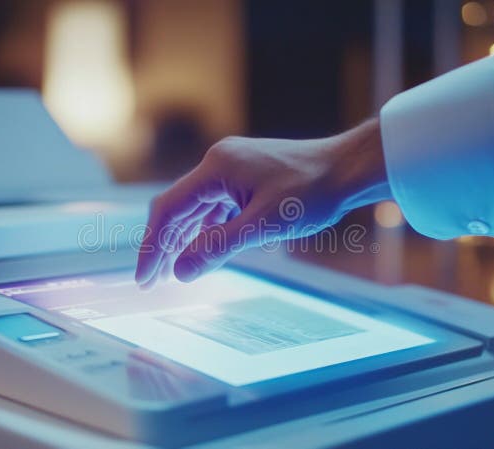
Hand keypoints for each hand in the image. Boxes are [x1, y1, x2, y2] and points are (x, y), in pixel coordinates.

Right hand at [135, 118, 390, 287]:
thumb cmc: (312, 192)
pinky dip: (207, 229)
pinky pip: (217, 206)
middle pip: (178, 208)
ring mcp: (233, 168)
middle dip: (164, 245)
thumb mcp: (263, 226)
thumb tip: (180, 272)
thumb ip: (218, 247)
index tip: (144, 277)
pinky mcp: (247, 177)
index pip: (169, 209)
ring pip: (197, 208)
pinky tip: (204, 249)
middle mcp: (219, 163)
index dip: (153, 246)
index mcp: (216, 167)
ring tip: (173, 270)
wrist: (349, 168)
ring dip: (185, 239)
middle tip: (151, 280)